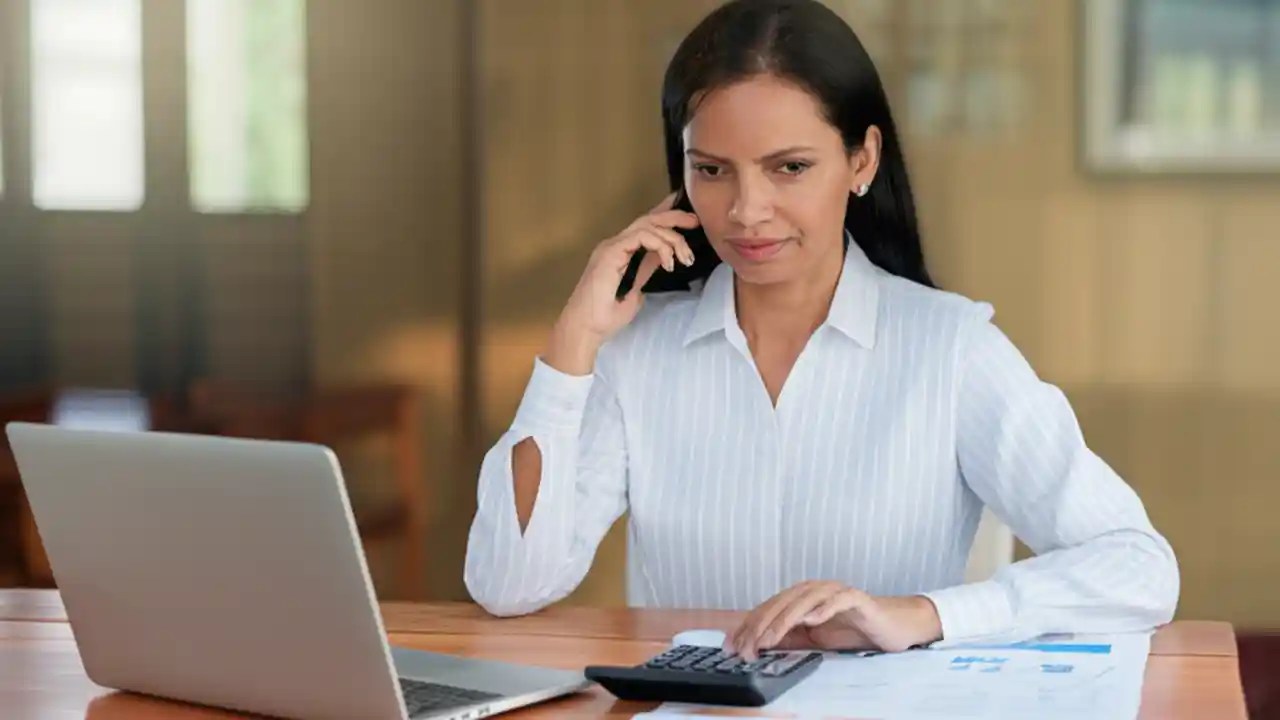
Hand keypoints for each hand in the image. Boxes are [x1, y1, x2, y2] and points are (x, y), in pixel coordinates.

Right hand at [545, 193, 699, 374]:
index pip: (646, 228)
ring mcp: (612, 246)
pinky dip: (660, 246)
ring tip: (684, 258)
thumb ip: (647, 270)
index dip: (668, 220)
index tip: (690, 223)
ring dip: (672, 238)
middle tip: (695, 222)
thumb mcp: (636, 289)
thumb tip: (662, 258)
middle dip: (675, 218)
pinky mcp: (611, 252)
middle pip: (648, 220)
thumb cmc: (605, 316)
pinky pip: (641, 236)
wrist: (586, 328)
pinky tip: (668, 262)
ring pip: (648, 226)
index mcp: (620, 252)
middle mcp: (615, 245)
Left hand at [725, 581, 942, 659]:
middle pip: (781, 603)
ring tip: (771, 638)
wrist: (890, 626)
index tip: (733, 646)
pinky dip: (824, 608)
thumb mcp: (812, 639)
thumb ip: (787, 638)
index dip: (749, 626)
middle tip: (748, 647)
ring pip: (804, 600)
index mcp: (801, 596)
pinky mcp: (857, 598)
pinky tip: (812, 619)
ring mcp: (835, 591)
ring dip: (785, 620)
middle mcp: (814, 589)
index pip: (769, 608)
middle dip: (761, 626)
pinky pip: (839, 599)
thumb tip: (754, 646)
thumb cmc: (850, 630)